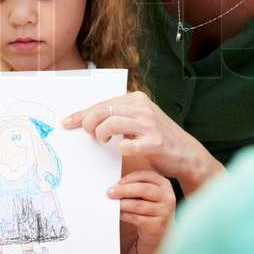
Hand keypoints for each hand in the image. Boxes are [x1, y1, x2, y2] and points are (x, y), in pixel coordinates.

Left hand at [65, 92, 223, 194]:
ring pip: (112, 123)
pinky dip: (121, 148)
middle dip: (88, 123)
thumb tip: (85, 120)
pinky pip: (128, 144)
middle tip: (88, 136)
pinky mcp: (155, 141)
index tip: (67, 123)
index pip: (102, 103)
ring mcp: (150, 123)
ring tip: (102, 142)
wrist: (186, 154)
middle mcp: (142, 107)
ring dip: (101, 134)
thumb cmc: (156, 139)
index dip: (82, 114)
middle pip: (104, 111)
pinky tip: (121, 150)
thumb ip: (117, 117)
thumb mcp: (137, 121)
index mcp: (136, 99)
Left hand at [110, 169, 173, 253]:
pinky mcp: (158, 225)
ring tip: (113, 204)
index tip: (117, 183)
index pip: (146, 175)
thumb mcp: (147, 195)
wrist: (160, 232)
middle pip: (143, 189)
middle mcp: (167, 197)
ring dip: (122, 204)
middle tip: (110, 192)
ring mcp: (164, 212)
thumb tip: (115, 186)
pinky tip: (119, 214)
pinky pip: (136, 218)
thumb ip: (136, 187)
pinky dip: (125, 215)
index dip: (129, 178)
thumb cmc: (149, 209)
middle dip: (124, 190)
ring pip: (138, 205)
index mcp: (164, 184)